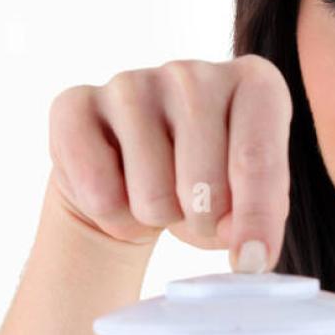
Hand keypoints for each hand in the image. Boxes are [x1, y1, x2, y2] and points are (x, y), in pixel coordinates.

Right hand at [47, 55, 291, 269]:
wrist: (130, 182)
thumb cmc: (202, 189)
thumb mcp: (246, 203)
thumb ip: (259, 218)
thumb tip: (248, 250)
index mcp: (254, 84)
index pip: (259, 157)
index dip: (257, 219)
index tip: (253, 261)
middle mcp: (193, 74)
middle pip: (205, 184)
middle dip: (201, 221)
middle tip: (194, 211)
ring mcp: (132, 82)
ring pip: (152, 193)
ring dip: (154, 218)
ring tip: (156, 197)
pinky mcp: (75, 104)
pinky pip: (98, 190)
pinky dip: (111, 214)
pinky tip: (117, 189)